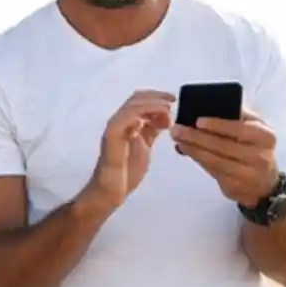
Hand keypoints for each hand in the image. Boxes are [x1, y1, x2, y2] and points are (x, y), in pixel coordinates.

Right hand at [82, 90, 174, 209]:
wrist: (111, 189)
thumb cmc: (126, 171)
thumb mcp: (145, 146)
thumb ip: (151, 131)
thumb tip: (164, 118)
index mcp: (126, 123)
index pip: (140, 100)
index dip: (157, 96)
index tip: (174, 100)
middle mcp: (118, 121)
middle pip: (136, 98)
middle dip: (157, 97)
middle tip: (173, 100)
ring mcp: (114, 127)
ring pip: (133, 106)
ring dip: (152, 105)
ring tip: (167, 111)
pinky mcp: (112, 135)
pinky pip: (126, 118)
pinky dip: (142, 114)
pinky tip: (156, 119)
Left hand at [171, 108, 278, 205]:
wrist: (264, 183)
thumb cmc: (254, 147)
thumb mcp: (254, 130)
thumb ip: (237, 117)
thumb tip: (207, 106)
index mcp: (265, 136)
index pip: (240, 129)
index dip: (219, 125)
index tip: (198, 121)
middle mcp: (261, 156)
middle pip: (224, 146)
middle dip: (197, 137)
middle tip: (177, 130)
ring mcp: (249, 174)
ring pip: (215, 160)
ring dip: (193, 150)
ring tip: (178, 140)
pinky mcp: (236, 187)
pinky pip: (213, 171)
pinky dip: (198, 160)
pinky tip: (187, 151)